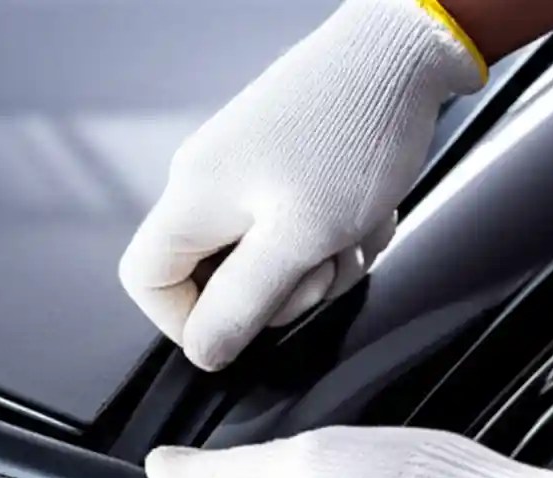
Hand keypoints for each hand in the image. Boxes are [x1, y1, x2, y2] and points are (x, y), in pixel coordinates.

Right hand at [118, 0, 485, 370]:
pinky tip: (368, 210)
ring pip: (269, 258)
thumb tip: (204, 352)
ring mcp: (247, 172)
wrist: (405, 51)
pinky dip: (338, 233)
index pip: (147, 281)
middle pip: (218, 277)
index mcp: (193, 198)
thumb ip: (244, 304)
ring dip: (323, 262)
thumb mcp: (300, 238)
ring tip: (358, 228)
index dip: (188, 321)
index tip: (244, 330)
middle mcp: (209, 182)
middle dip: (282, 290)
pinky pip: (299, 228)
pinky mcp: (284, 166)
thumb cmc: (353, 130)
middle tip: (325, 265)